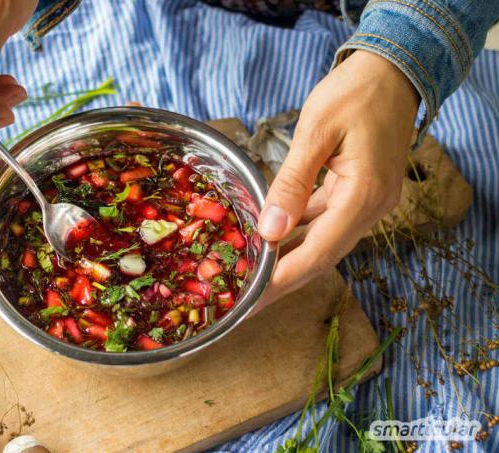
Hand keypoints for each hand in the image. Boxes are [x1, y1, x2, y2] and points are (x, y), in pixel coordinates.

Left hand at [257, 50, 418, 300]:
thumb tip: (271, 230)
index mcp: (364, 196)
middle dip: (283, 279)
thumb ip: (292, 183)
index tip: (253, 301)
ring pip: (323, 241)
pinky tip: (275, 237)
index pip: (319, 252)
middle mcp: (371, 207)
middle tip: (246, 301)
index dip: (284, 279)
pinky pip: (326, 221)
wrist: (392, 71)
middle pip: (322, 255)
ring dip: (290, 258)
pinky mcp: (361, 192)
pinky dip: (300, 233)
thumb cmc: (355, 92)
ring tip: (254, 274)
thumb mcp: (316, 132)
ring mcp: (369, 202)